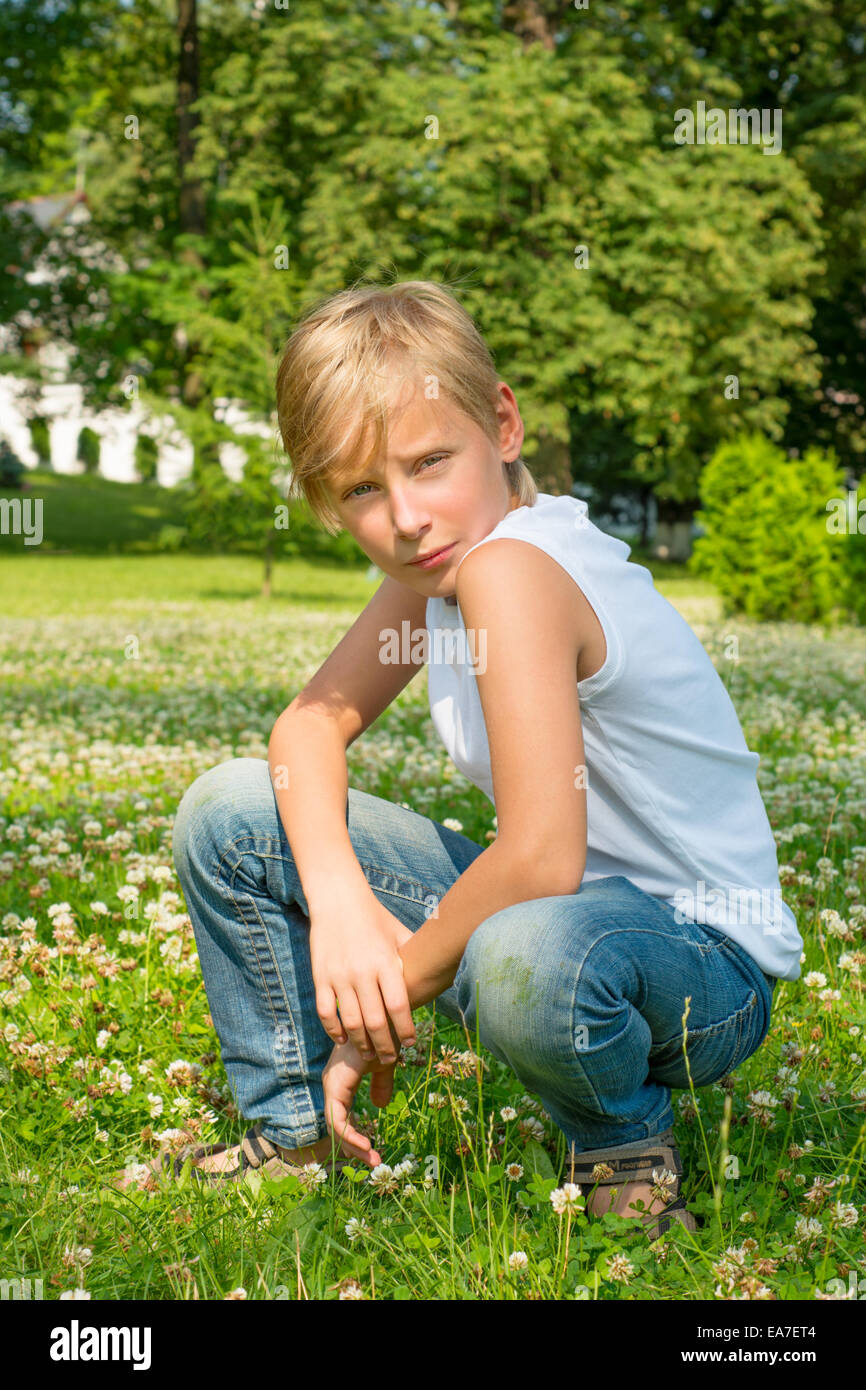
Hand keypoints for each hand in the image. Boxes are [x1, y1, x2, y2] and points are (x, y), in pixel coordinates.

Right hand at [309, 895, 416, 1064]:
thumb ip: (415, 957)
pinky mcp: (321, 977)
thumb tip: (442, 970)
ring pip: (351, 1022)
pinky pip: (326, 1013)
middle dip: (385, 1046)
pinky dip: (334, 1031)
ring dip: (362, 1044)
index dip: (405, 1029)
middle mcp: (362, 971)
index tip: (411, 1044)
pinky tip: (344, 1039)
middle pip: (376, 1021)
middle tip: (391, 1059)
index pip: (399, 1005)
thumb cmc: (375, 918)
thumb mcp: (399, 934)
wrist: (338, 899)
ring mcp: (339, 976)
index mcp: (385, 962)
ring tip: (370, 1054)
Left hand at [322, 1040, 397, 1166]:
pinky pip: (337, 1118)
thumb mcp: (385, 1065)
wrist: (385, 1015)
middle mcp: (333, 1085)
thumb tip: (379, 1105)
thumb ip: (381, 1085)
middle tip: (374, 1162)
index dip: (355, 1138)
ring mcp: (332, 1085)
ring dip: (353, 1146)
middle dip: (354, 1148)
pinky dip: (350, 1135)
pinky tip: (366, 1143)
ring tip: (373, 1159)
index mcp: (341, 1083)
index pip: (342, 1119)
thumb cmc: (384, 1036)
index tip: (372, 1152)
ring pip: (334, 1126)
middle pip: (336, 1126)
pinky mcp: (336, 1085)